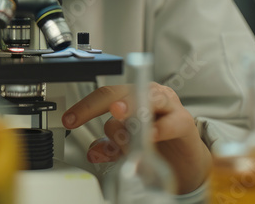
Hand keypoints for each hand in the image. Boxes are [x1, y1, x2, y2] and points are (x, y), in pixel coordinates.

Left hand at [62, 83, 211, 193]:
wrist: (182, 160)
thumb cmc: (154, 144)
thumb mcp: (127, 145)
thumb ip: (111, 145)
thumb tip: (93, 151)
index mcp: (130, 98)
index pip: (103, 96)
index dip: (85, 107)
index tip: (70, 120)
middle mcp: (146, 96)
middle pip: (120, 93)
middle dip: (105, 103)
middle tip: (101, 112)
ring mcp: (166, 106)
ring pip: (147, 99)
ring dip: (133, 109)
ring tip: (122, 119)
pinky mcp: (184, 122)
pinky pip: (171, 122)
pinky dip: (160, 128)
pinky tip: (151, 135)